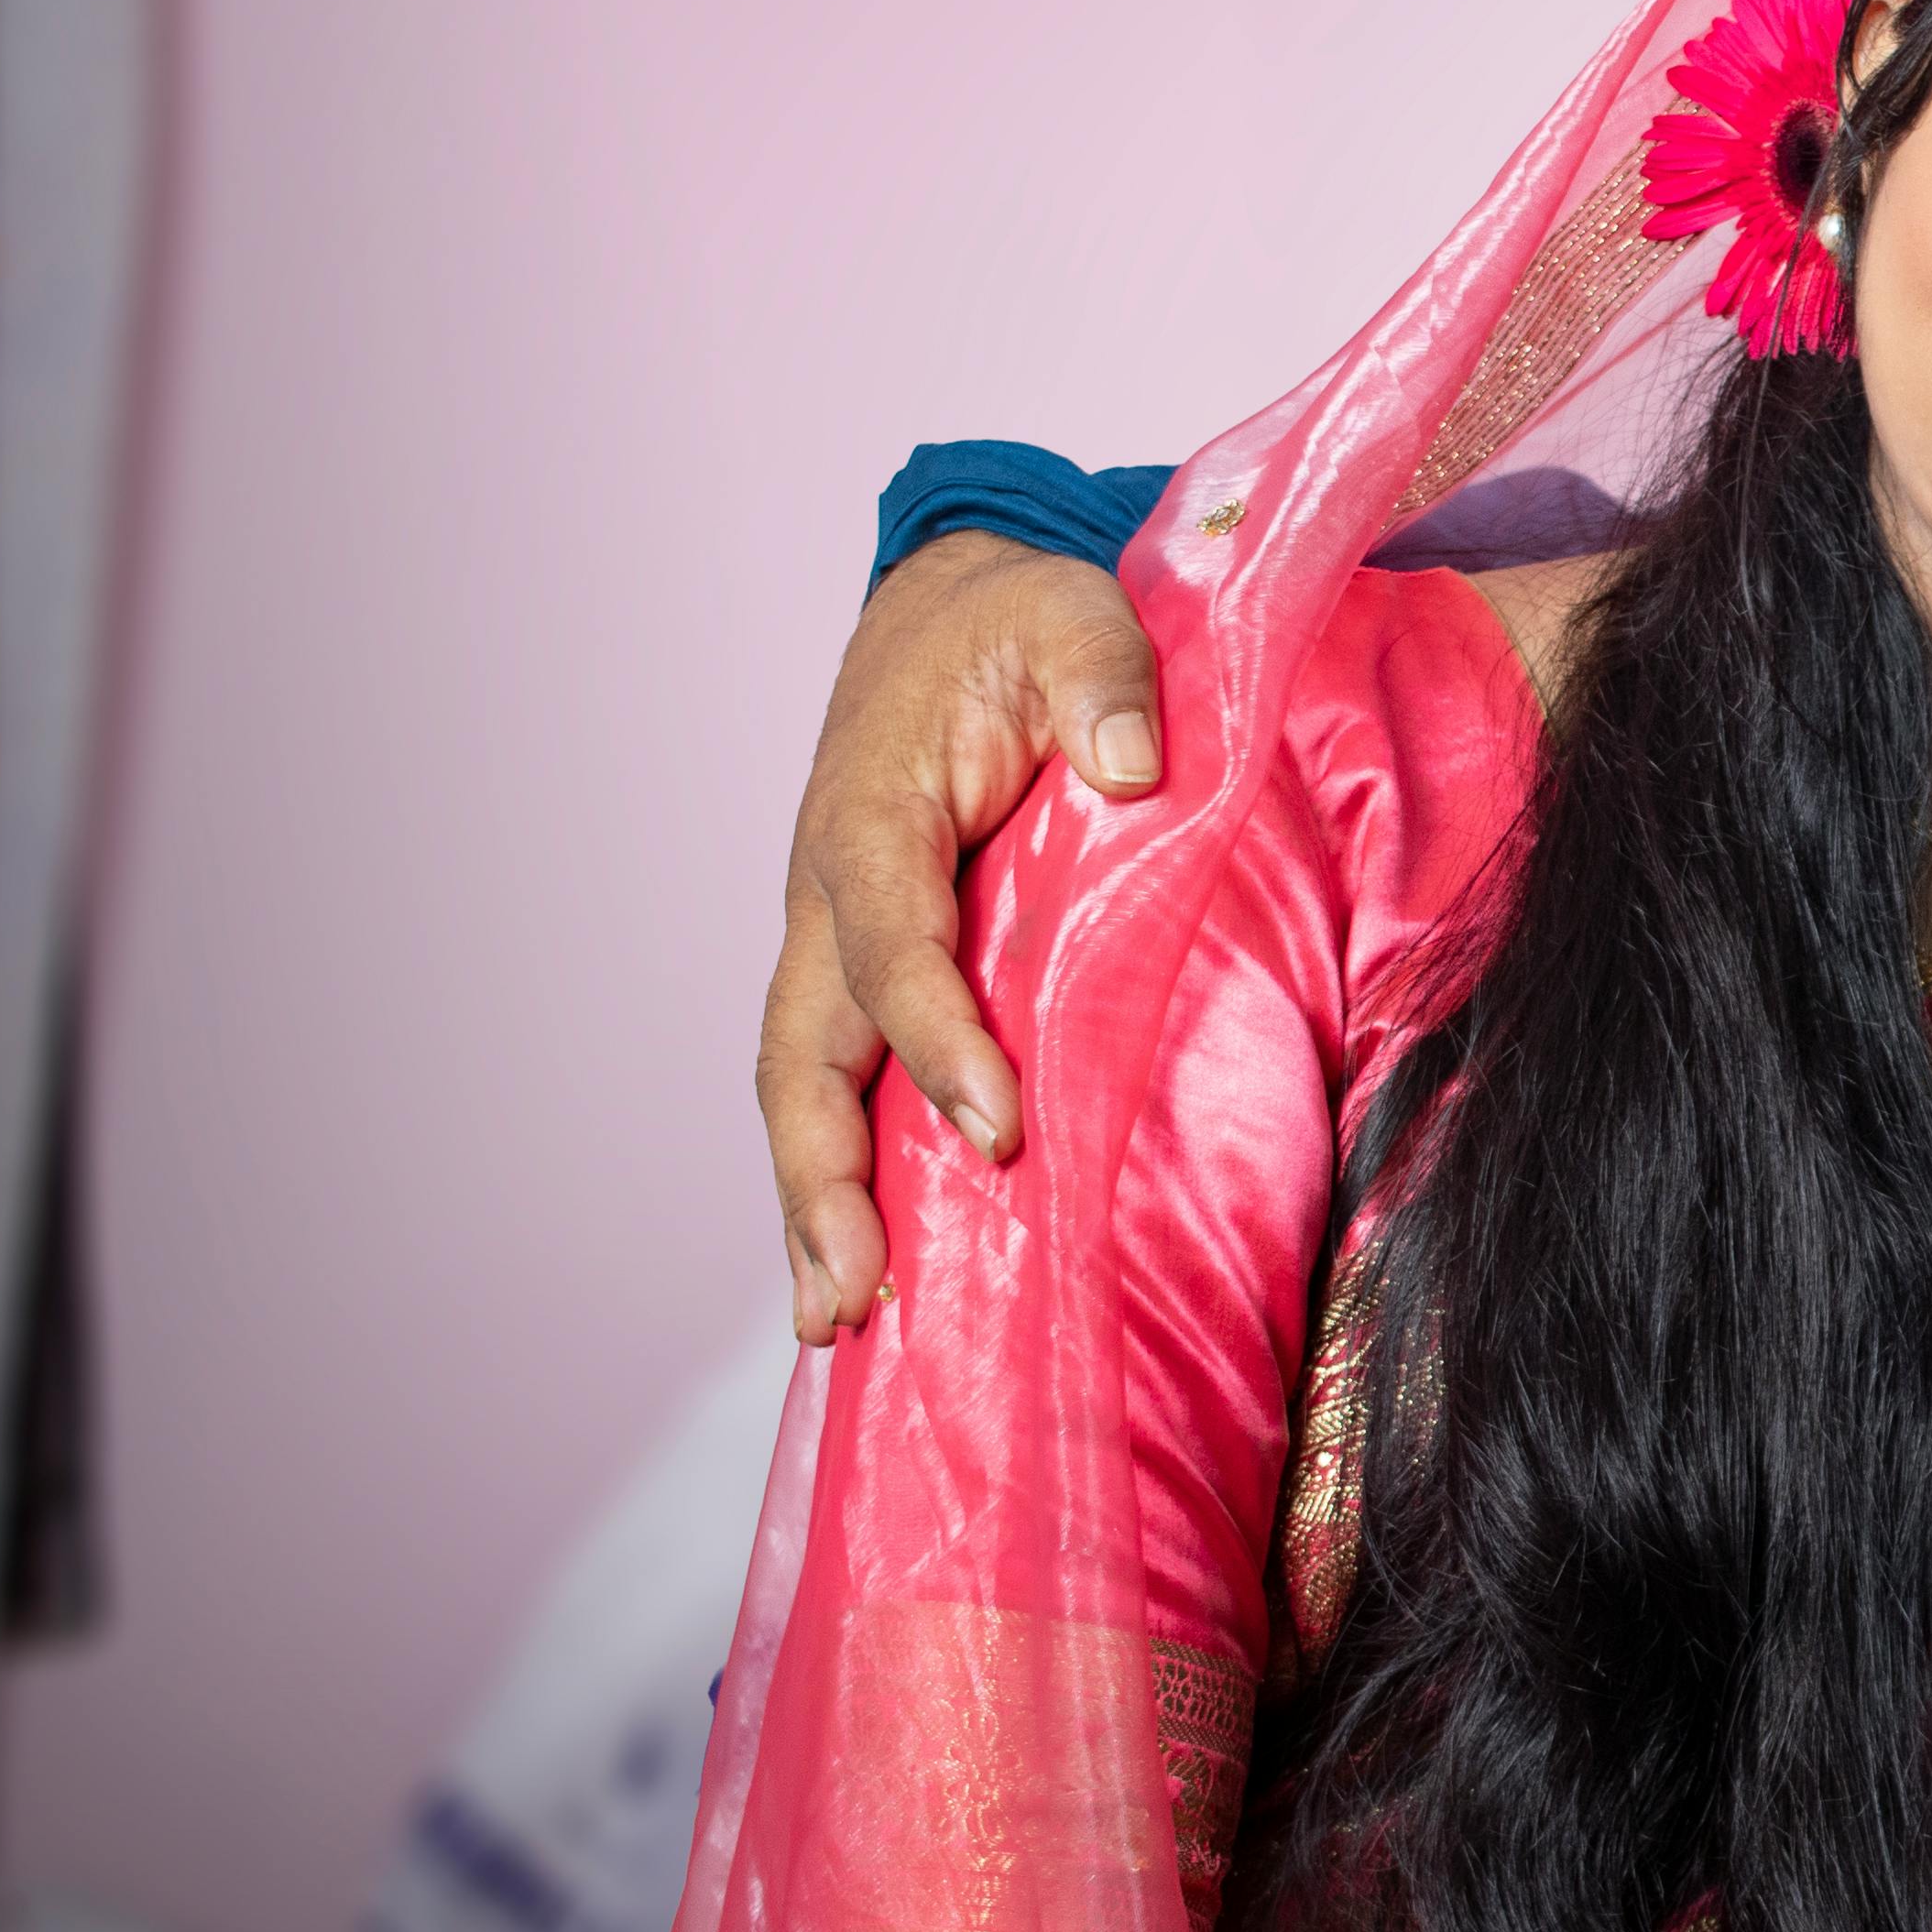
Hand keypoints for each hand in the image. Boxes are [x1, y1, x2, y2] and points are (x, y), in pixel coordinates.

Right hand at [757, 530, 1161, 1339]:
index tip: (996, 1125)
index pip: (890, 948)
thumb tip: (1130, 767)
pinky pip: (841, 1083)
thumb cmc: (1017, 623)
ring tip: (840, 1322)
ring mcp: (836, 942)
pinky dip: (841, 1177)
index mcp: (871, 820)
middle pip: (801, 1055)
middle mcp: (830, 897)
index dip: (934, 1039)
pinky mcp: (866, 972)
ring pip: (804, 1087)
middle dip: (819, 1179)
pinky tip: (868, 1271)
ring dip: (813, 1207)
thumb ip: (1103, 678)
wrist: (955, 609)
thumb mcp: (1072, 616)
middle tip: (857, 1293)